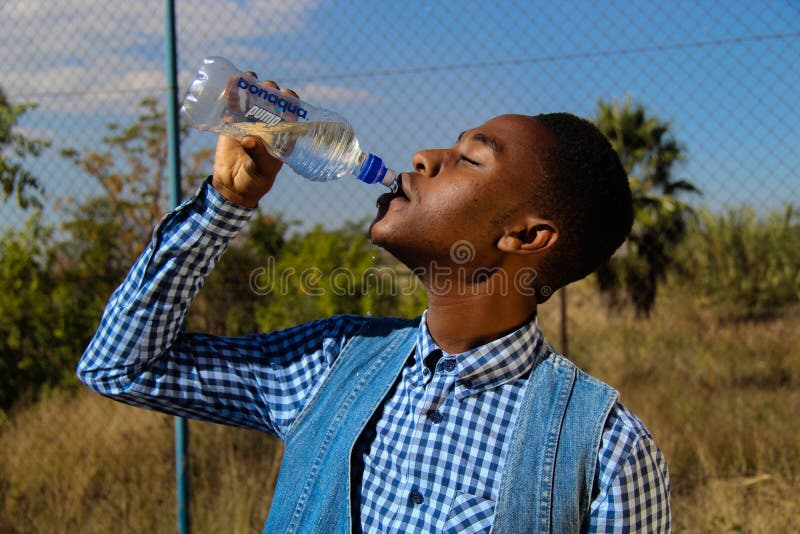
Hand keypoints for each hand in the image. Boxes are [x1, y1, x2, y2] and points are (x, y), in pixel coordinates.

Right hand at [212, 74, 298, 207]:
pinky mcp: (233, 123)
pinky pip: (234, 105)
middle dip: (271, 92)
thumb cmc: (255, 181)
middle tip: (267, 87)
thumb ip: (257, 154)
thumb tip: (249, 138)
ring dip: (253, 87)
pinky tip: (232, 80)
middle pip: (272, 103)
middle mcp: (268, 126)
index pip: (291, 114)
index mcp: (282, 136)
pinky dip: (233, 92)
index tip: (286, 96)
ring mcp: (250, 123)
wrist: (233, 186)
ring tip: (249, 77)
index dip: (290, 103)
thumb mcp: (260, 170)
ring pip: (254, 100)